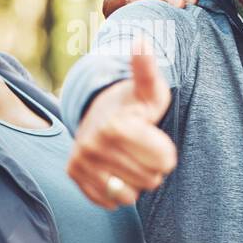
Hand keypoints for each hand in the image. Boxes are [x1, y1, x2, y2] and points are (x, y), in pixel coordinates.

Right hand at [67, 40, 176, 208]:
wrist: (96, 112)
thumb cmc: (133, 104)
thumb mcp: (148, 89)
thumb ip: (148, 70)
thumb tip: (142, 41)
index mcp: (115, 127)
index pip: (165, 162)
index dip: (166, 152)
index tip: (155, 137)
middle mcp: (93, 146)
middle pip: (150, 180)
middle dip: (152, 167)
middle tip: (141, 149)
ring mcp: (81, 163)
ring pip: (130, 195)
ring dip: (135, 181)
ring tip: (129, 160)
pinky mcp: (75, 177)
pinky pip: (110, 202)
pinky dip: (118, 191)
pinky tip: (115, 170)